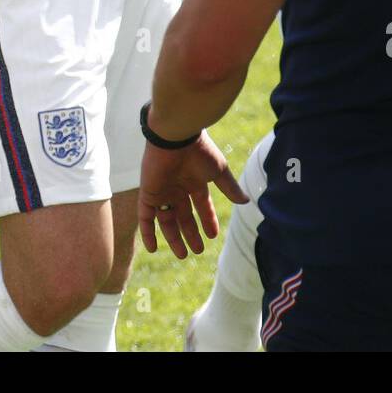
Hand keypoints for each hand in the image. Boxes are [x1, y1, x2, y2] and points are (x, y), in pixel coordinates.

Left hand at [138, 130, 248, 258]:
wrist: (175, 138)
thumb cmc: (199, 151)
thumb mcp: (218, 171)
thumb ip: (229, 187)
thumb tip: (246, 201)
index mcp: (194, 181)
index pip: (201, 205)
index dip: (207, 220)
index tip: (213, 236)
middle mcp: (178, 188)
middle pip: (184, 216)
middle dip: (191, 233)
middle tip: (198, 251)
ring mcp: (162, 191)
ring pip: (166, 220)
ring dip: (174, 237)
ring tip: (183, 254)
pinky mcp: (148, 194)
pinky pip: (145, 217)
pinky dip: (148, 232)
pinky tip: (153, 248)